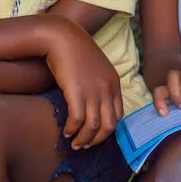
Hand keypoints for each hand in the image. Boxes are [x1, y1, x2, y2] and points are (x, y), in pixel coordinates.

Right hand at [45, 21, 123, 150]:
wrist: (62, 36)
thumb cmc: (75, 51)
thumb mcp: (96, 68)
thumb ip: (100, 85)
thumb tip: (94, 104)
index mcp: (114, 83)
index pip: (118, 115)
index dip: (107, 130)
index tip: (96, 136)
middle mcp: (107, 89)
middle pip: (109, 125)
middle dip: (97, 140)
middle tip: (85, 145)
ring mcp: (92, 90)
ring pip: (93, 126)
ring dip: (83, 139)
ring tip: (74, 143)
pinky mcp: (76, 92)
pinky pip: (77, 119)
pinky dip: (72, 129)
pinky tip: (66, 132)